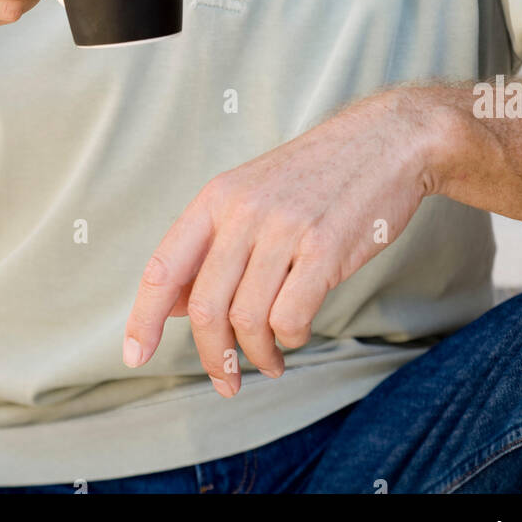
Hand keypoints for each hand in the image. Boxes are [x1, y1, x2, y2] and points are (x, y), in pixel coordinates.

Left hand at [123, 94, 442, 395]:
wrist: (386, 140)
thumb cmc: (318, 174)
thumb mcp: (253, 192)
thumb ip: (214, 244)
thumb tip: (171, 304)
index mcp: (217, 197)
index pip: (164, 267)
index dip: (142, 318)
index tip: (135, 356)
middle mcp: (244, 211)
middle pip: (205, 307)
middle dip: (213, 356)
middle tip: (228, 381)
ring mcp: (284, 229)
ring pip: (247, 320)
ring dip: (256, 355)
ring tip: (271, 361)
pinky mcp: (325, 248)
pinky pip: (290, 318)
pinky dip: (291, 339)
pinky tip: (297, 334)